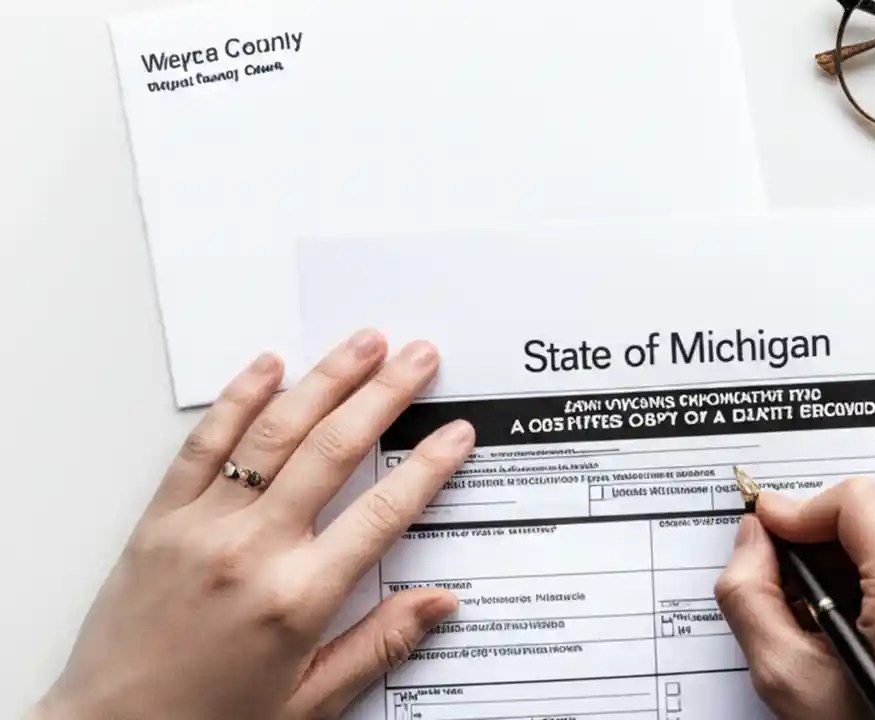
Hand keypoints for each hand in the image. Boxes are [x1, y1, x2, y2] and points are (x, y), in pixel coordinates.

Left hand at [29, 330, 474, 719]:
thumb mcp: (310, 700)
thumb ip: (379, 644)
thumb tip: (440, 605)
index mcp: (298, 598)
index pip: (382, 513)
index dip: (427, 466)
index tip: (454, 434)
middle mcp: (252, 551)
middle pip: (334, 451)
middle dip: (386, 394)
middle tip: (418, 358)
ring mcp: (202, 527)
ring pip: (275, 433)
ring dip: (326, 380)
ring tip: (362, 345)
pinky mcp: (160, 520)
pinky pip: (205, 444)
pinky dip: (239, 399)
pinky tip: (269, 367)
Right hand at [715, 478, 874, 719]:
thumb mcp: (790, 680)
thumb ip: (753, 597)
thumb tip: (753, 539)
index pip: (857, 501)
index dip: (801, 511)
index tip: (768, 530)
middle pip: (870, 516)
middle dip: (818, 543)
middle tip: (787, 589)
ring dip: (843, 562)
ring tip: (822, 616)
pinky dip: (871, 577)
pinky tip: (853, 621)